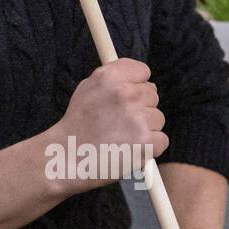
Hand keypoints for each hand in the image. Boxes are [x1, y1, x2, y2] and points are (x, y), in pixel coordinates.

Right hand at [47, 58, 167, 189]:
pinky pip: (161, 139)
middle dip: (140, 107)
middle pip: (152, 95)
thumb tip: (142, 78)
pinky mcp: (146, 143)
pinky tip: (129, 149)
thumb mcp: (87, 88)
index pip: (142, 71)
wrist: (67, 157)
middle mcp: (126, 95)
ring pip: (158, 118)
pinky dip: (149, 147)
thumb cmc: (77, 123)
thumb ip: (113, 77)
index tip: (127, 96)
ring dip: (145, 127)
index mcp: (109, 77)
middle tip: (119, 121)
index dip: (135, 84)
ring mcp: (138, 119)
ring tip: (121, 136)